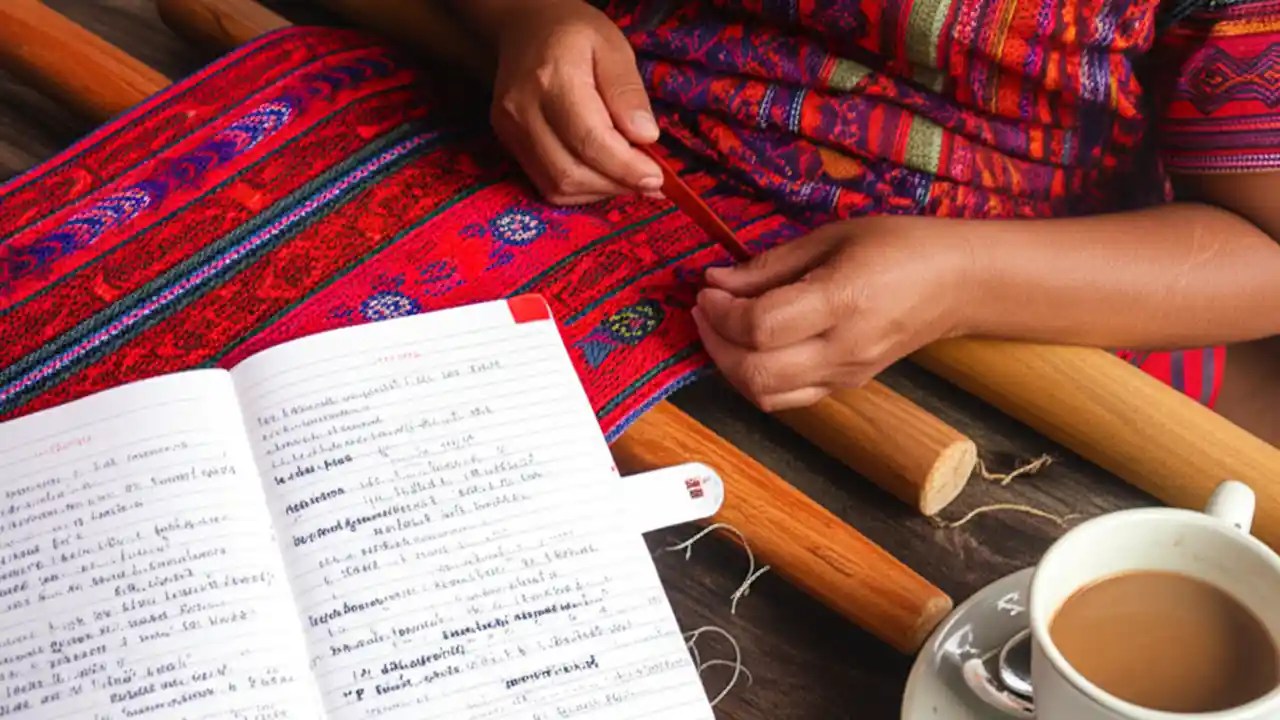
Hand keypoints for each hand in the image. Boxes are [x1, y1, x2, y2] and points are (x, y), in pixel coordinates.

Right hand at [485, 0, 663, 203]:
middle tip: (648, 180)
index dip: (625, 168)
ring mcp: (510, 131)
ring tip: (627, 175)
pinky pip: (546, 185)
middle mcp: (523, 111)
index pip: (590, 141)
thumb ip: (628, 92)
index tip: (656, 178)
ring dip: (600, 190)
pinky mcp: (509, 145)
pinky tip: (603, 173)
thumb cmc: (573, 33)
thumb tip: (645, 137)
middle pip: (571, 172)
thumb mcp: (612, 47)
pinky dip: (581, 189)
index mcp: (553, 79)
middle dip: (615, 184)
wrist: (524, 29)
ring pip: (558, 186)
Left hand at [691, 218, 972, 410]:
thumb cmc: (899, 246)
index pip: (761, 327)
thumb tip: (716, 280)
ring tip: (721, 329)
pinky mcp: (845, 386)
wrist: (958, 283)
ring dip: (730, 367)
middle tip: (705, 310)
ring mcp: (845, 375)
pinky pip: (787, 399)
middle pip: (756, 374)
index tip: (708, 288)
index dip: (721, 311)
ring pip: (766, 396)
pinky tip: (750, 347)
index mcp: (842, 302)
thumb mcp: (832, 237)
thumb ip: (770, 265)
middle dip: (715, 343)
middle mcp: (843, 349)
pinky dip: (756, 379)